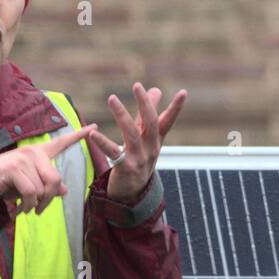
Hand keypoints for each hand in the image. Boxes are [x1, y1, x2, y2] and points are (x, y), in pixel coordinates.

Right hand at [0, 125, 93, 215]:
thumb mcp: (30, 186)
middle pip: (56, 179)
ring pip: (43, 188)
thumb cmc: (5, 184)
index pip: (61, 144)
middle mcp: (32, 152)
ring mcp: (23, 159)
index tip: (95, 128)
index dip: (78, 136)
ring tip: (25, 207)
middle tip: (39, 210)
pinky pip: (31, 192)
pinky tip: (19, 209)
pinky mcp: (14, 168)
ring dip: (35, 204)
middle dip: (49, 199)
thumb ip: (47, 186)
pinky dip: (27, 205)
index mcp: (38, 154)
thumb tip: (64, 190)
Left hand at [85, 82, 186, 204]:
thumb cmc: (138, 159)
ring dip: (122, 115)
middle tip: (137, 86)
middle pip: (151, 124)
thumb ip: (147, 113)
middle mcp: (151, 148)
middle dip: (145, 104)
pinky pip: (114, 154)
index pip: (168, 121)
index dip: (176, 108)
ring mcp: (139, 159)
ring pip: (132, 134)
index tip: (184, 92)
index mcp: (156, 140)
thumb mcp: (145, 137)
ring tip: (112, 98)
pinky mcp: (125, 168)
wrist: (132, 192)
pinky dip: (103, 143)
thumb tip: (155, 89)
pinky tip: (93, 133)